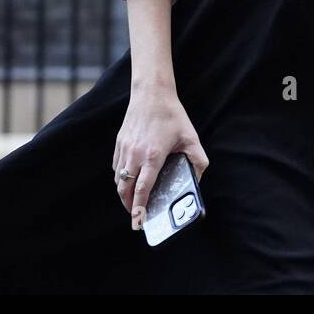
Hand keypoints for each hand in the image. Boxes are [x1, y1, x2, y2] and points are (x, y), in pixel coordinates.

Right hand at [112, 86, 208, 229]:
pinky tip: (129, 179)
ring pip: (118, 179)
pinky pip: (116, 167)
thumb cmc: (171, 114)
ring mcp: (125, 149)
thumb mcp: (190, 137)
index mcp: (153, 157)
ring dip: (123, 192)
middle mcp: (135, 155)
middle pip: (125, 189)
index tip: (139, 220)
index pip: (142, 189)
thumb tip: (198, 179)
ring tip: (132, 200)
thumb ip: (198, 160)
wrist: (151, 93)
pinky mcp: (119, 143)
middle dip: (129, 205)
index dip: (139, 208)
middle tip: (136, 214)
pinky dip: (120, 178)